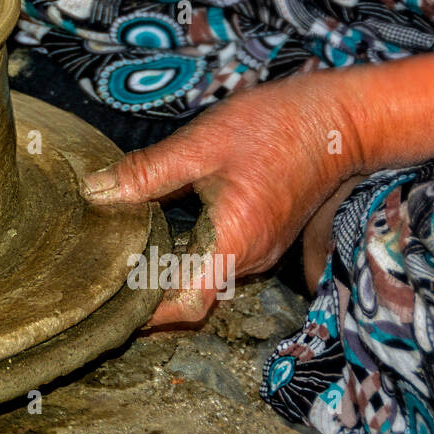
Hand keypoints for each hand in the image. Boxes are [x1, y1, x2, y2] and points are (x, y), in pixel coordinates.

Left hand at [81, 70, 366, 325]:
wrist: (340, 119)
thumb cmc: (276, 126)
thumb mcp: (201, 144)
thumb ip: (145, 173)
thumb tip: (93, 192)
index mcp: (235, 241)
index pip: (187, 304)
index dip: (148, 315)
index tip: (111, 308)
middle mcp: (251, 257)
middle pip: (193, 296)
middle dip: (147, 293)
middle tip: (100, 279)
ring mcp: (260, 249)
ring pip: (205, 277)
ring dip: (166, 273)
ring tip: (118, 258)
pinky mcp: (262, 235)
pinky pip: (219, 259)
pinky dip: (186, 256)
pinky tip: (155, 237)